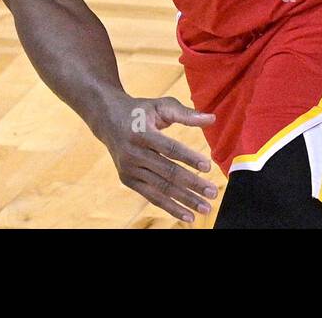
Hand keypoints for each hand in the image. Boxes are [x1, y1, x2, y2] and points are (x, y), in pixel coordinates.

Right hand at [96, 94, 217, 222]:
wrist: (107, 120)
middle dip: (192, 184)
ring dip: (185, 199)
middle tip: (213, 192)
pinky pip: (152, 196)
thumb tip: (212, 119)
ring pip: (161, 188)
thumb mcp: (160, 105)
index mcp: (140, 132)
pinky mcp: (128, 180)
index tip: (208, 167)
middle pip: (167, 172)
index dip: (188, 157)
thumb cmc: (140, 111)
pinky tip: (188, 215)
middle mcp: (132, 153)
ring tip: (205, 208)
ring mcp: (129, 169)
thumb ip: (185, 113)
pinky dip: (170, 207)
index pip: (168, 148)